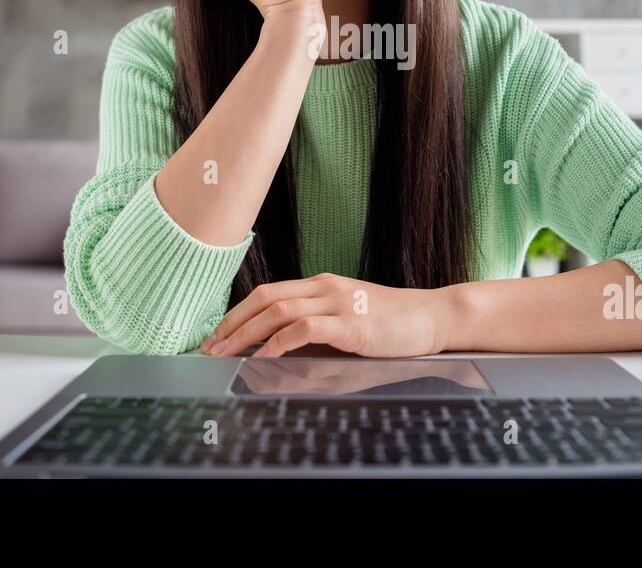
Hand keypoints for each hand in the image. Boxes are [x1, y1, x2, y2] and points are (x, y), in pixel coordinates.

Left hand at [199, 273, 448, 357]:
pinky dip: (279, 341)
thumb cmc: (391, 322)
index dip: (236, 314)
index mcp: (321, 285)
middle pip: (264, 297)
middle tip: (209, 348)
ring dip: (246, 333)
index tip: (216, 337)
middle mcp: (325, 287)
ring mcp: (338, 303)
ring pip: (278, 310)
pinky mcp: (351, 324)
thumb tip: (275, 349)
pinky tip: (264, 356)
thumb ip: (316, 327)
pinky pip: (305, 328)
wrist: (432, 317)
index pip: (267, 293)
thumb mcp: (347, 318)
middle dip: (231, 324)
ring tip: (226, 354)